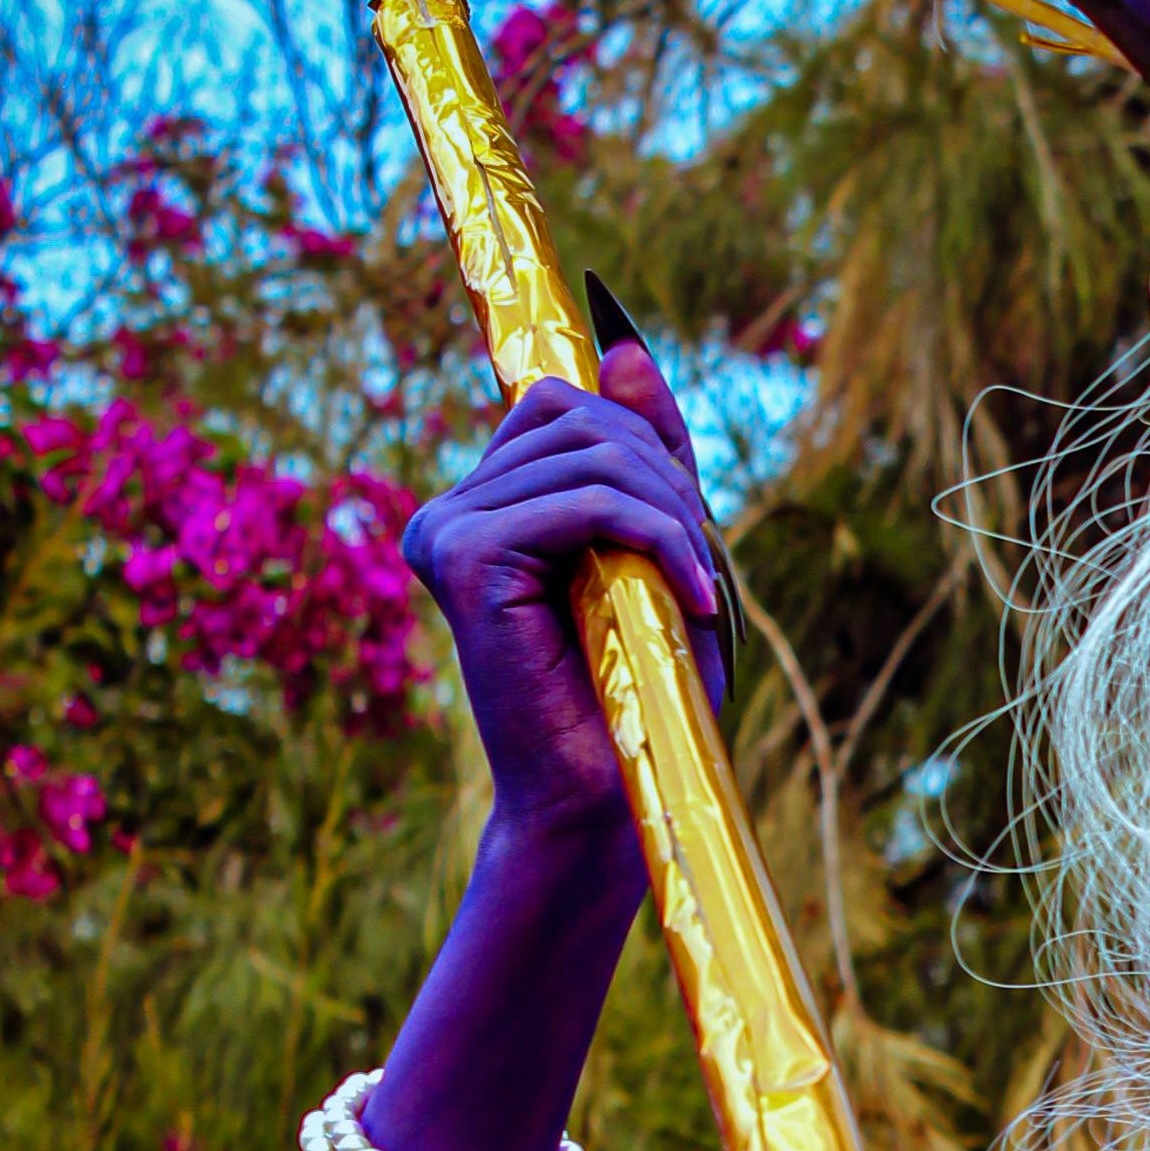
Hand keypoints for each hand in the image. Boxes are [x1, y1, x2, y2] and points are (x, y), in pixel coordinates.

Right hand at [402, 341, 726, 856]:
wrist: (605, 801)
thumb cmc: (638, 692)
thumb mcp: (661, 550)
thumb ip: (644, 454)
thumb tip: (625, 349)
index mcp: (480, 508)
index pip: (560, 405)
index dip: (642, 441)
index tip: (688, 521)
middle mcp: (448, 513)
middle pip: (577, 414)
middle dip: (664, 476)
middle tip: (703, 562)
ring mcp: (446, 532)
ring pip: (590, 454)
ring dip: (671, 514)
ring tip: (697, 589)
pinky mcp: (465, 561)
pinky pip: (586, 502)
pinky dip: (658, 538)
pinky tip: (689, 597)